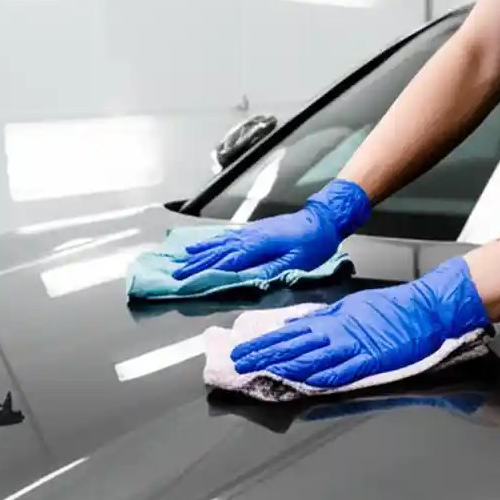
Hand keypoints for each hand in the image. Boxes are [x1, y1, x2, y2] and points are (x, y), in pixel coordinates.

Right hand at [173, 179, 369, 279]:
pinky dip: (211, 241)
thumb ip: (272, 270)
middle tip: (177, 273)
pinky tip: (203, 244)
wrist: (322, 220)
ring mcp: (250, 232)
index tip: (189, 280)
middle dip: (196, 264)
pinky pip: (227, 236)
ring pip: (219, 243)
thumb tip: (247, 280)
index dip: (206, 272)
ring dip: (200, 252)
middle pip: (218, 252)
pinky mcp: (254, 230)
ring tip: (182, 259)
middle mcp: (250, 237)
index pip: (228, 262)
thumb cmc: (313, 244)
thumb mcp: (298, 262)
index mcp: (259, 246)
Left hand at [231, 257, 490, 387]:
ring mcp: (353, 347)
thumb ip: (321, 319)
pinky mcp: (371, 360)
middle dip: (264, 355)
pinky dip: (323, 375)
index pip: (288, 333)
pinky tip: (306, 381)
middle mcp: (336, 333)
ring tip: (262, 371)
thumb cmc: (388, 308)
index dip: (263, 343)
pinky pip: (343, 370)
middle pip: (293, 345)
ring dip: (286, 365)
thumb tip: (294, 324)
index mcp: (330, 321)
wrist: (422, 309)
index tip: (241, 350)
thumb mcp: (348, 308)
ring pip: (312, 357)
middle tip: (239, 362)